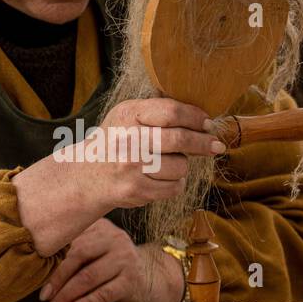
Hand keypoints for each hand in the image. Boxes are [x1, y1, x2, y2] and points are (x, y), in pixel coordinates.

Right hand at [12, 98, 223, 255]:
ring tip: (166, 163)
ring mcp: (130, 167)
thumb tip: (202, 114)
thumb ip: (157, 111)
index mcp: (127, 115)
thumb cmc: (115, 141)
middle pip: (179, 140)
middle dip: (203, 143)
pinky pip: (173, 187)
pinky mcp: (135, 191)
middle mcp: (127, 140)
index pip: (171, 112)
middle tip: (216, 146)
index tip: (207, 123)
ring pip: (180, 166)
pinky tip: (161, 178)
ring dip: (181, 166)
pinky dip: (174, 183)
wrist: (86, 176)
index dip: (195, 117)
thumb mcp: (126, 116)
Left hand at [38, 218, 184, 301]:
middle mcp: (113, 238)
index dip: (50, 260)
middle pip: (77, 257)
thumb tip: (39, 271)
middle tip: (43, 298)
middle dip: (56, 280)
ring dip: (67, 296)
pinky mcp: (131, 279)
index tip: (35, 277)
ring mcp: (125, 258)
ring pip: (88, 277)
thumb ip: (73, 253)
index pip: (70, 241)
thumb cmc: (113, 267)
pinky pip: (104, 294)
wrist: (152, 278)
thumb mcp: (96, 252)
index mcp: (99, 227)